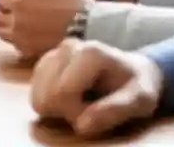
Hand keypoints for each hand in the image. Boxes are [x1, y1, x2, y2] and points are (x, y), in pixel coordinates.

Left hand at [0, 0, 94, 57]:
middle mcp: (15, 21)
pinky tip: (29, 33)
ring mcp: (21, 38)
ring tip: (20, 21)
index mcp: (18, 2)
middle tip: (17, 8)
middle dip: (5, 10)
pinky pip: (14, 44)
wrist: (87, 26)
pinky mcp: (29, 51)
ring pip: (2, 32)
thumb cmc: (71, 0)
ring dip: (7, 24)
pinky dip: (17, 38)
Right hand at [30, 39, 163, 137]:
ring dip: (57, 109)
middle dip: (67, 112)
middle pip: (47, 96)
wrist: (133, 72)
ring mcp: (54, 53)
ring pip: (37, 97)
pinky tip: (71, 98)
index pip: (63, 94)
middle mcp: (68, 47)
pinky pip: (34, 93)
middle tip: (91, 109)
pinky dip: (50, 103)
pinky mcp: (45, 63)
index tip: (98, 113)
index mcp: (90, 52)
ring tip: (81, 103)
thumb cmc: (137, 86)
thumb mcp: (139, 101)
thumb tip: (82, 126)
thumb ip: (114, 111)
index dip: (77, 113)